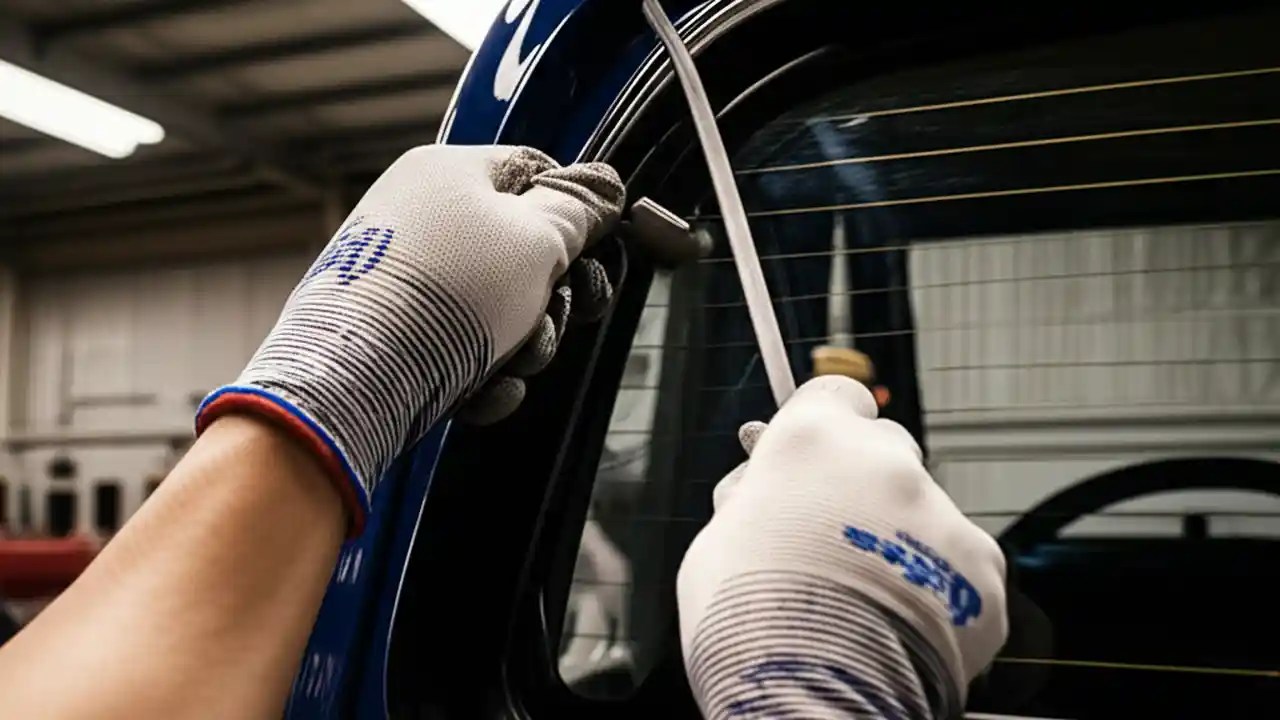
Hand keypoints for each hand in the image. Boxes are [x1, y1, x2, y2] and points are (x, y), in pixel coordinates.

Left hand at [196, 145, 624, 534]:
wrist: (355, 378)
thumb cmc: (451, 293)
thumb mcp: (537, 240)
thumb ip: (579, 209)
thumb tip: (606, 183)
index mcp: (449, 173)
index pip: (534, 172)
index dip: (574, 214)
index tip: (595, 255)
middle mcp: (421, 217)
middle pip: (523, 250)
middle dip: (554, 297)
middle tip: (559, 315)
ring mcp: (402, 278)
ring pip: (498, 307)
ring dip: (525, 344)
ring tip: (513, 362)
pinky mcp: (391, 335)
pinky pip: (460, 347)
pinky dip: (482, 374)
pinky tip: (482, 393)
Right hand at [677, 376, 1007, 714]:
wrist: (811, 695)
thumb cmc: (747, 620)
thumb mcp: (718, 541)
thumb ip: (753, 499)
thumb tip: (763, 489)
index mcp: (813, 440)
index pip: (835, 394)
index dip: (824, 424)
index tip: (815, 455)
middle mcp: (886, 461)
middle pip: (885, 452)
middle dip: (864, 485)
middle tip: (833, 541)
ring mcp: (941, 514)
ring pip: (922, 515)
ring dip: (899, 546)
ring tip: (863, 606)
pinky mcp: (982, 570)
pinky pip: (958, 569)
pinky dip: (936, 593)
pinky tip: (902, 630)